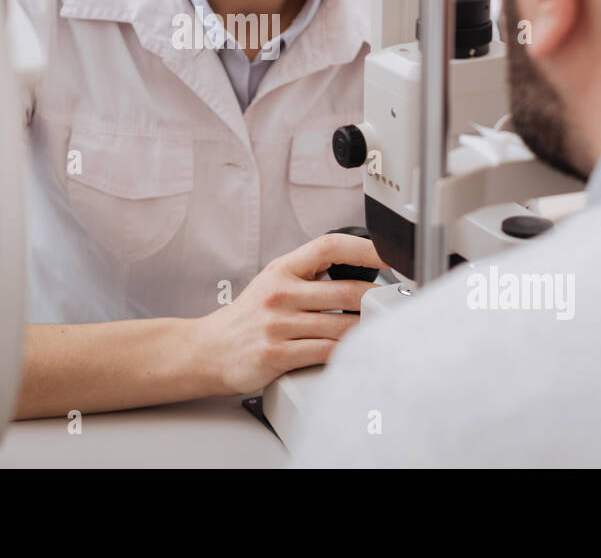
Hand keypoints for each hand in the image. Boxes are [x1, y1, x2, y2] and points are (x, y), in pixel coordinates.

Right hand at [192, 232, 388, 395]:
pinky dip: (346, 354)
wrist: (209, 350)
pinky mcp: (277, 354)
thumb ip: (309, 275)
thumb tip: (358, 273)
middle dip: (377, 300)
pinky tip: (353, 353)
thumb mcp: (272, 282)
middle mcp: (280, 293)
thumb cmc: (247, 318)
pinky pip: (326, 352)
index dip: (364, 248)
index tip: (389, 255)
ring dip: (366, 330)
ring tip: (377, 331)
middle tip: (391, 306)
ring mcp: (278, 324)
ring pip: (343, 325)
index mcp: (282, 270)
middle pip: (347, 290)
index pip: (329, 246)